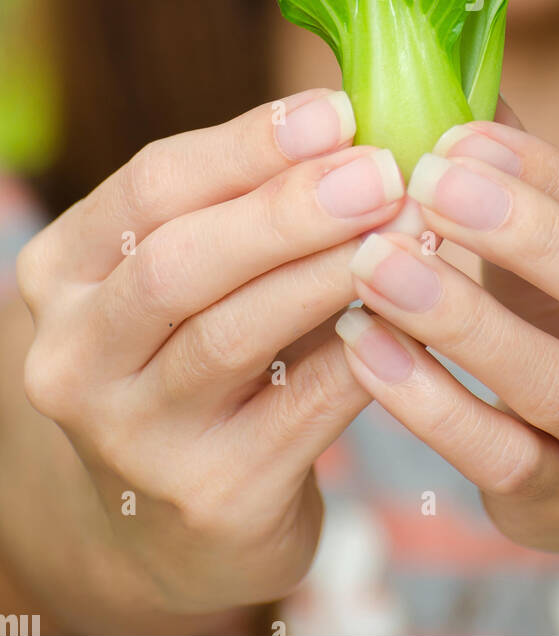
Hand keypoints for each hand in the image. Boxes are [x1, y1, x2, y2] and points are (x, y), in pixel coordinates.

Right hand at [16, 89, 403, 613]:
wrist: (185, 524)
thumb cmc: (204, 360)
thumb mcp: (196, 274)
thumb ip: (248, 201)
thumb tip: (356, 120)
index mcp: (64, 273)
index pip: (150, 187)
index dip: (248, 144)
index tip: (338, 111)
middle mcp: (75, 357)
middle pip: (178, 262)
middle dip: (288, 209)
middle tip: (382, 170)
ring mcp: (134, 437)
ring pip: (235, 335)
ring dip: (331, 272)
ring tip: (410, 228)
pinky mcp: (211, 498)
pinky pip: (302, 408)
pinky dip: (366, 349)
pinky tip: (416, 310)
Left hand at [335, 119, 558, 559]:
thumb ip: (534, 173)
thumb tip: (443, 81)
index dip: (551, 177)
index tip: (461, 136)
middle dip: (531, 236)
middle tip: (426, 183)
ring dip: (461, 319)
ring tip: (374, 261)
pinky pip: (499, 456)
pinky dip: (427, 401)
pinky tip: (364, 343)